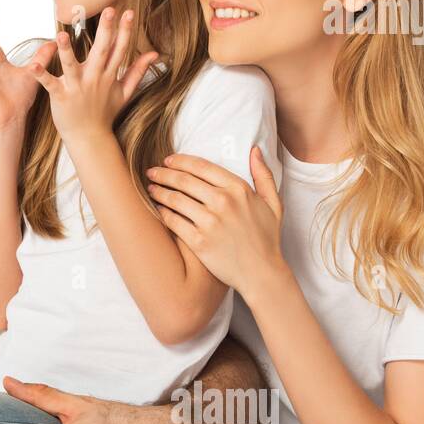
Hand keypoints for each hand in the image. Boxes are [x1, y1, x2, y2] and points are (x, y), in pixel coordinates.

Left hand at [25, 7, 157, 143]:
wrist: (89, 138)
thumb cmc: (105, 113)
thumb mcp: (125, 92)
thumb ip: (138, 71)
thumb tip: (155, 54)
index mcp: (109, 75)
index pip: (119, 49)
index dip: (125, 30)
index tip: (129, 12)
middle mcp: (95, 78)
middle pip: (101, 51)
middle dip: (106, 31)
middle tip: (109, 10)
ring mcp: (77, 87)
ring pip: (72, 66)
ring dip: (67, 51)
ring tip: (62, 35)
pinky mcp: (61, 96)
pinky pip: (50, 84)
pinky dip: (42, 75)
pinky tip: (33, 65)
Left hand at [145, 147, 284, 294]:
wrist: (262, 273)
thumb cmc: (266, 239)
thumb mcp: (273, 203)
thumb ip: (263, 175)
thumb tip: (255, 150)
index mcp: (238, 189)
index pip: (201, 166)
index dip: (180, 161)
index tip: (168, 161)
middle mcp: (223, 202)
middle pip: (183, 180)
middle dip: (163, 174)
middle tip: (152, 172)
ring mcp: (210, 222)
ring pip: (175, 199)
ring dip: (158, 191)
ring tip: (151, 189)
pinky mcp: (198, 242)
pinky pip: (173, 222)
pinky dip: (162, 213)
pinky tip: (158, 209)